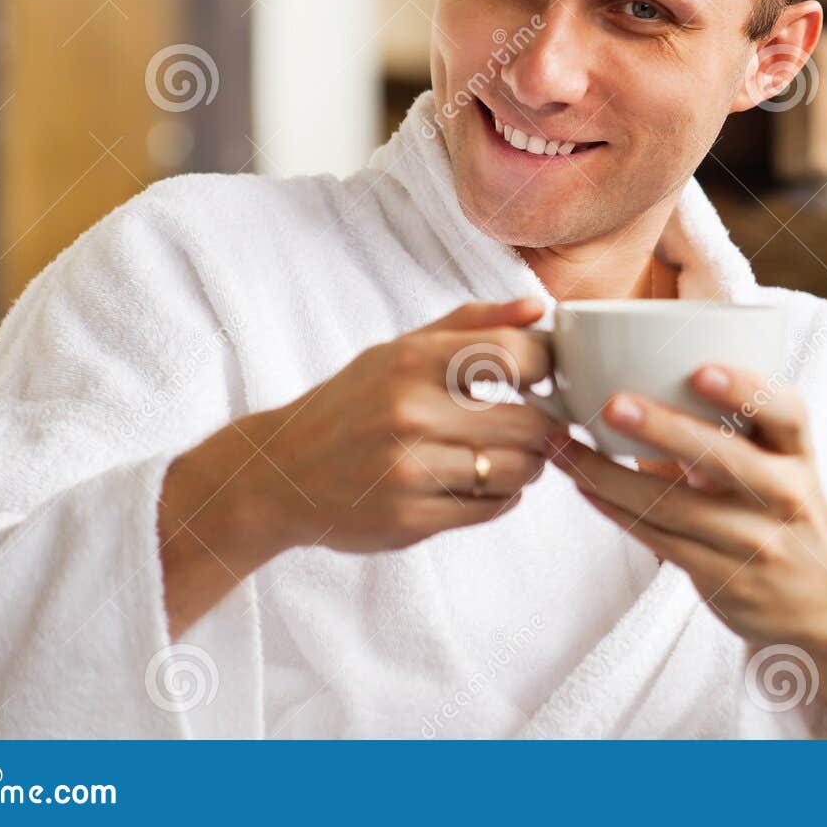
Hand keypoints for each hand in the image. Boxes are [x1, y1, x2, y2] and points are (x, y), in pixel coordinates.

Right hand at [160, 298, 566, 634]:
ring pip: (518, 471)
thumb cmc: (353, 403)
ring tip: (505, 455)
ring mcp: (409, 471)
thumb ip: (472, 323)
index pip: (513, 355)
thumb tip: (540, 307)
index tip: (542, 376)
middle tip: (531, 425)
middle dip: (543, 426)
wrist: (280, 474)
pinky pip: (491, 508)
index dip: (546, 366)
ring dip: (527, 466)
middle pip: (529, 423)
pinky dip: (500, 496)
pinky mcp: (409, 520)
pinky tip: (478, 482)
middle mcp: (409, 414)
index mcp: (411, 361)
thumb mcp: (401, 349)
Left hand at [546, 363, 826, 732]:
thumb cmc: (779, 506)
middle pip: (725, 458)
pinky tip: (583, 487)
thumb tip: (635, 368)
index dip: (746, 389)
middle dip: (664, 429)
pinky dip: (615, 510)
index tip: (700, 369)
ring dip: (608, 474)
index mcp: (798, 451)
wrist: (824, 599)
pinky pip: (659, 539)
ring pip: (674, 506)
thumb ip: (727, 423)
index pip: (786, 412)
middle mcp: (785, 494)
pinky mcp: (725, 579)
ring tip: (562, 446)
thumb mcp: (776, 460)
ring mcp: (756, 541)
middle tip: (611, 404)